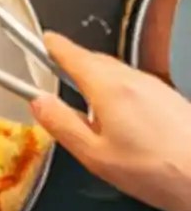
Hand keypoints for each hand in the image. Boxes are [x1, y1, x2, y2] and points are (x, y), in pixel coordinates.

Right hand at [30, 32, 190, 210]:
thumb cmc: (159, 170)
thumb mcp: (96, 155)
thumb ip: (62, 125)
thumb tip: (39, 103)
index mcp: (109, 88)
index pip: (73, 54)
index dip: (54, 46)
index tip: (45, 40)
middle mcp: (133, 79)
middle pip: (96, 60)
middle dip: (75, 63)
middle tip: (58, 71)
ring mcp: (156, 87)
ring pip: (117, 72)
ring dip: (98, 78)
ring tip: (88, 104)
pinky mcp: (171, 99)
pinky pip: (136, 85)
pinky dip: (119, 90)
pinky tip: (121, 118)